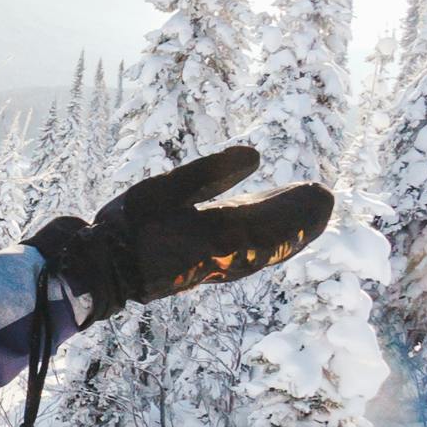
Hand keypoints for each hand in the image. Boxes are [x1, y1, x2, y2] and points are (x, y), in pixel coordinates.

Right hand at [30, 145, 333, 320]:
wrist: (101, 272)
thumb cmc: (128, 228)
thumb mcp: (165, 189)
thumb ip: (211, 172)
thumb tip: (256, 154)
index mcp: (221, 233)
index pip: (275, 220)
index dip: (300, 207)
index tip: (323, 192)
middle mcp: (226, 254)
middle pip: (277, 239)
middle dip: (303, 221)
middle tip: (324, 200)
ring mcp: (215, 265)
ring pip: (265, 251)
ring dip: (289, 235)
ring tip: (309, 219)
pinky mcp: (203, 268)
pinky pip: (249, 257)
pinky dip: (268, 246)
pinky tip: (267, 238)